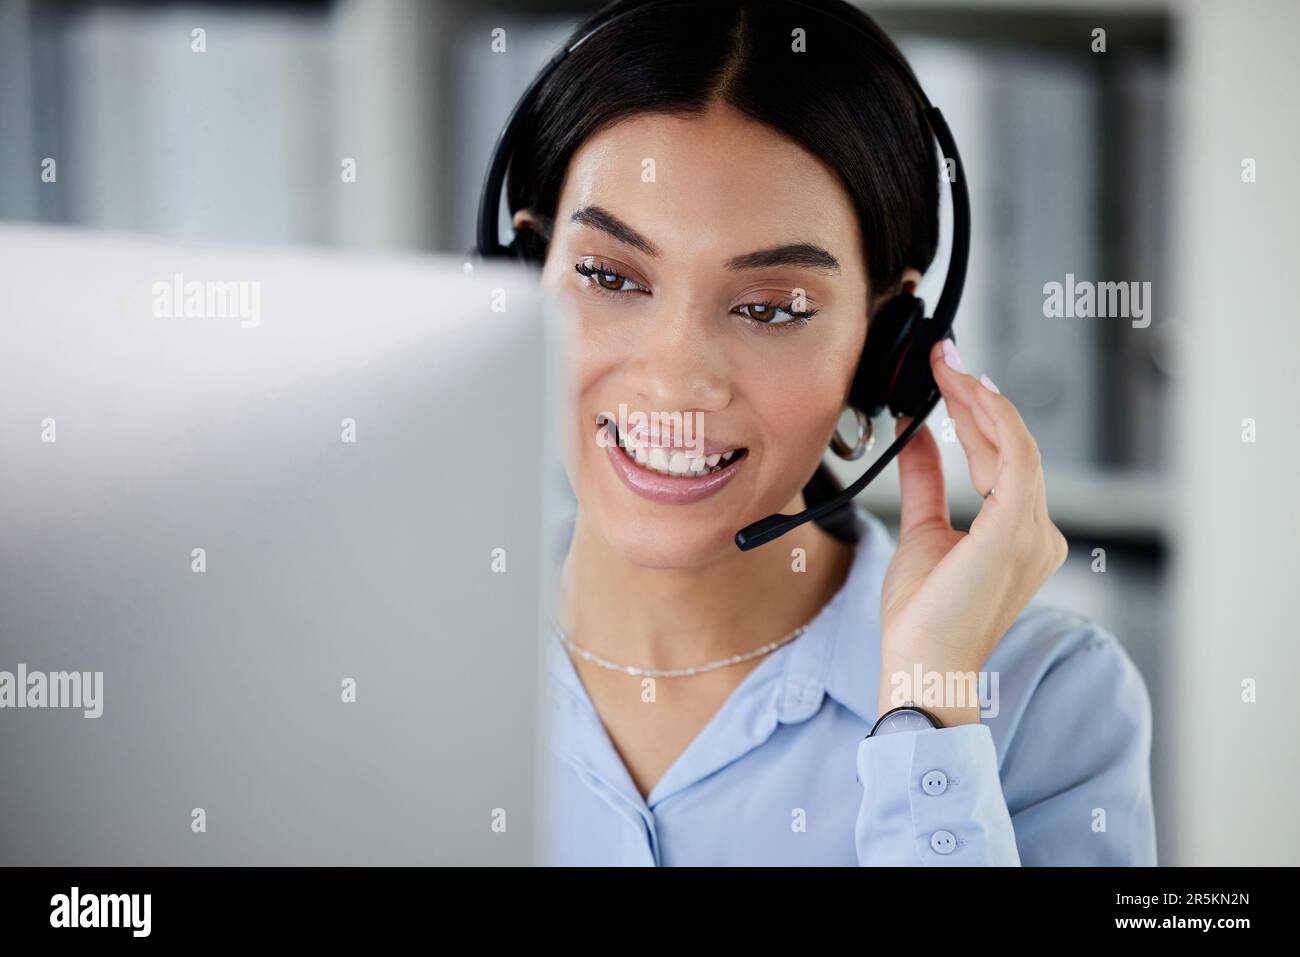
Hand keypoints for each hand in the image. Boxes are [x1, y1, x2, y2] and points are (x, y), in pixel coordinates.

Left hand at [877, 338, 1068, 726]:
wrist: (921, 667)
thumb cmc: (923, 617)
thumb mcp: (920, 531)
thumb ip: (926, 481)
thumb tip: (916, 432)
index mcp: (1018, 534)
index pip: (1001, 457)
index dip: (975, 411)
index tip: (945, 374)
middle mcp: (1037, 532)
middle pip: (1009, 445)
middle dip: (974, 395)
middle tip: (944, 355)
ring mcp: (1033, 533)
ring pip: (1014, 445)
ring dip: (979, 400)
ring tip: (947, 365)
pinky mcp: (1016, 532)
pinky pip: (1017, 461)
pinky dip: (995, 422)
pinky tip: (968, 393)